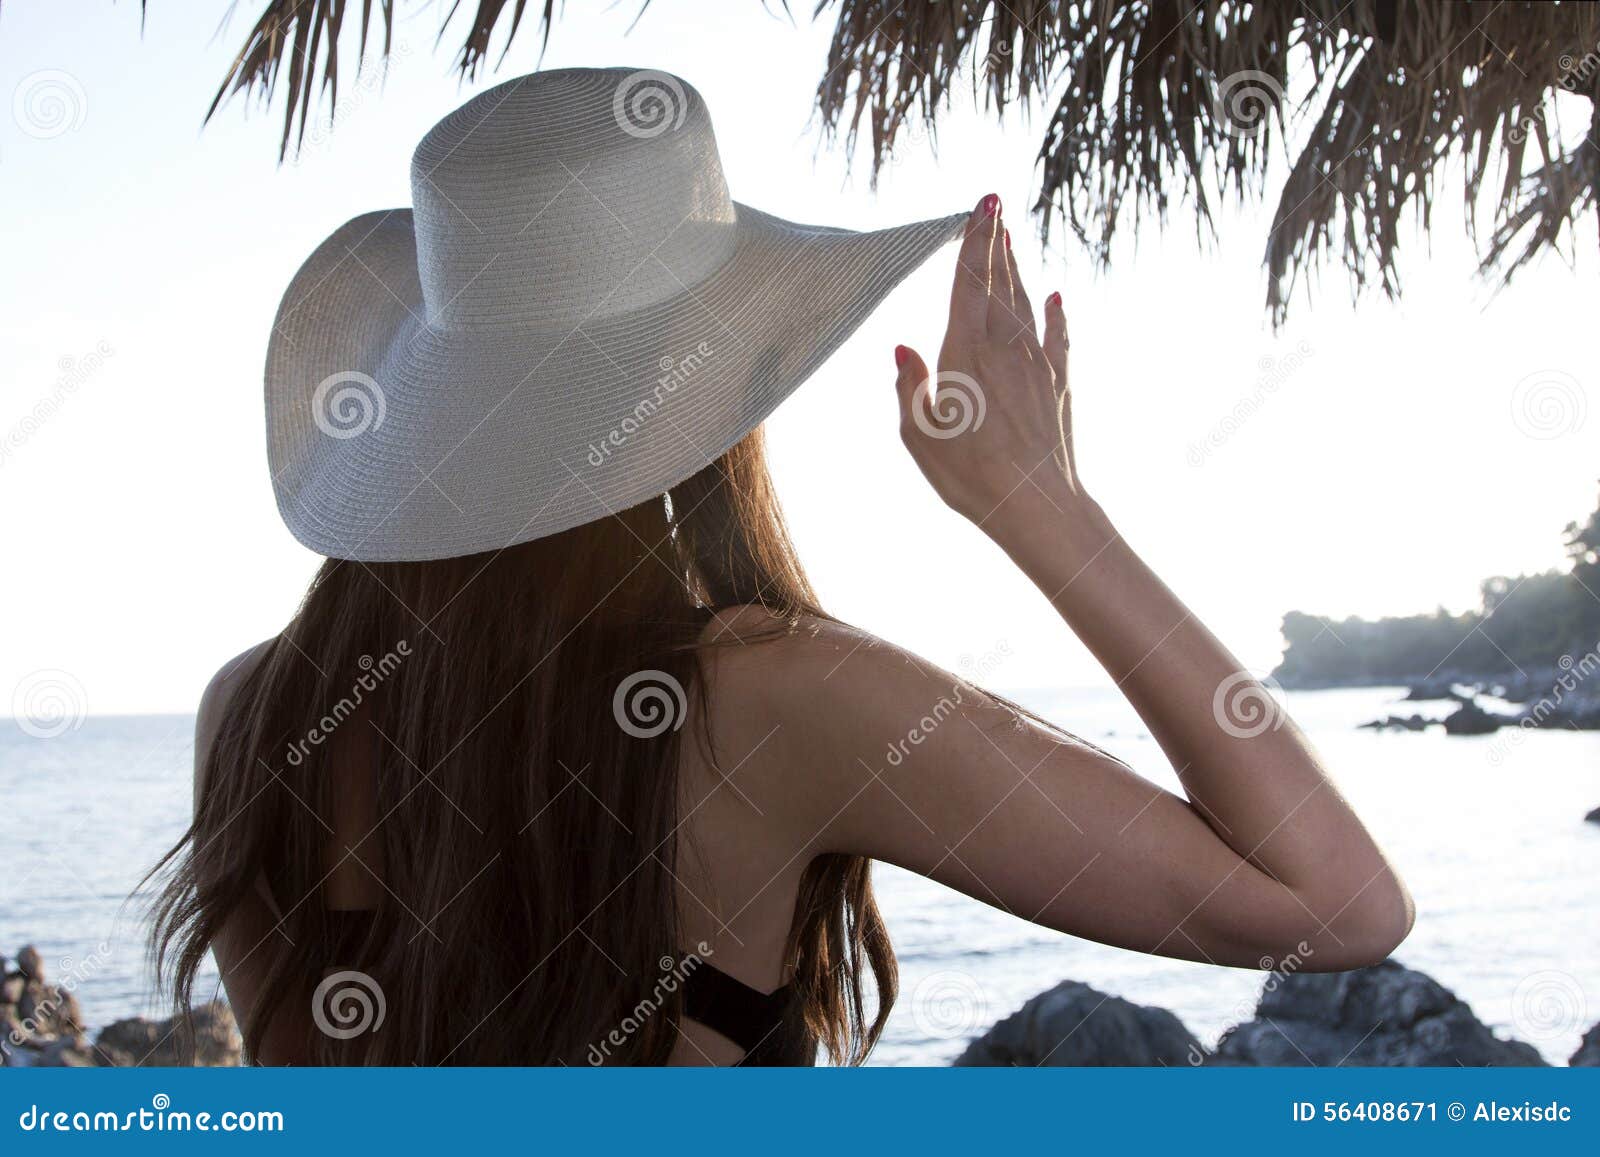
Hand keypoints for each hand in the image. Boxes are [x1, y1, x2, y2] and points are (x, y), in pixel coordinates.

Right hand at [893, 194, 1088, 529]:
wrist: (1038, 508)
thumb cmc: (970, 476)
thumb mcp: (919, 435)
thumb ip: (909, 385)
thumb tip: (903, 346)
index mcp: (967, 353)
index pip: (969, 284)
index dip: (974, 242)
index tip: (982, 204)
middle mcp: (1006, 349)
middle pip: (1000, 284)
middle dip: (996, 243)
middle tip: (995, 205)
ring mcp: (1037, 366)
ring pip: (1027, 304)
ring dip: (1018, 270)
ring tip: (1012, 240)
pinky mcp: (1059, 387)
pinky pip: (1058, 339)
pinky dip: (1056, 315)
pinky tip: (1057, 298)